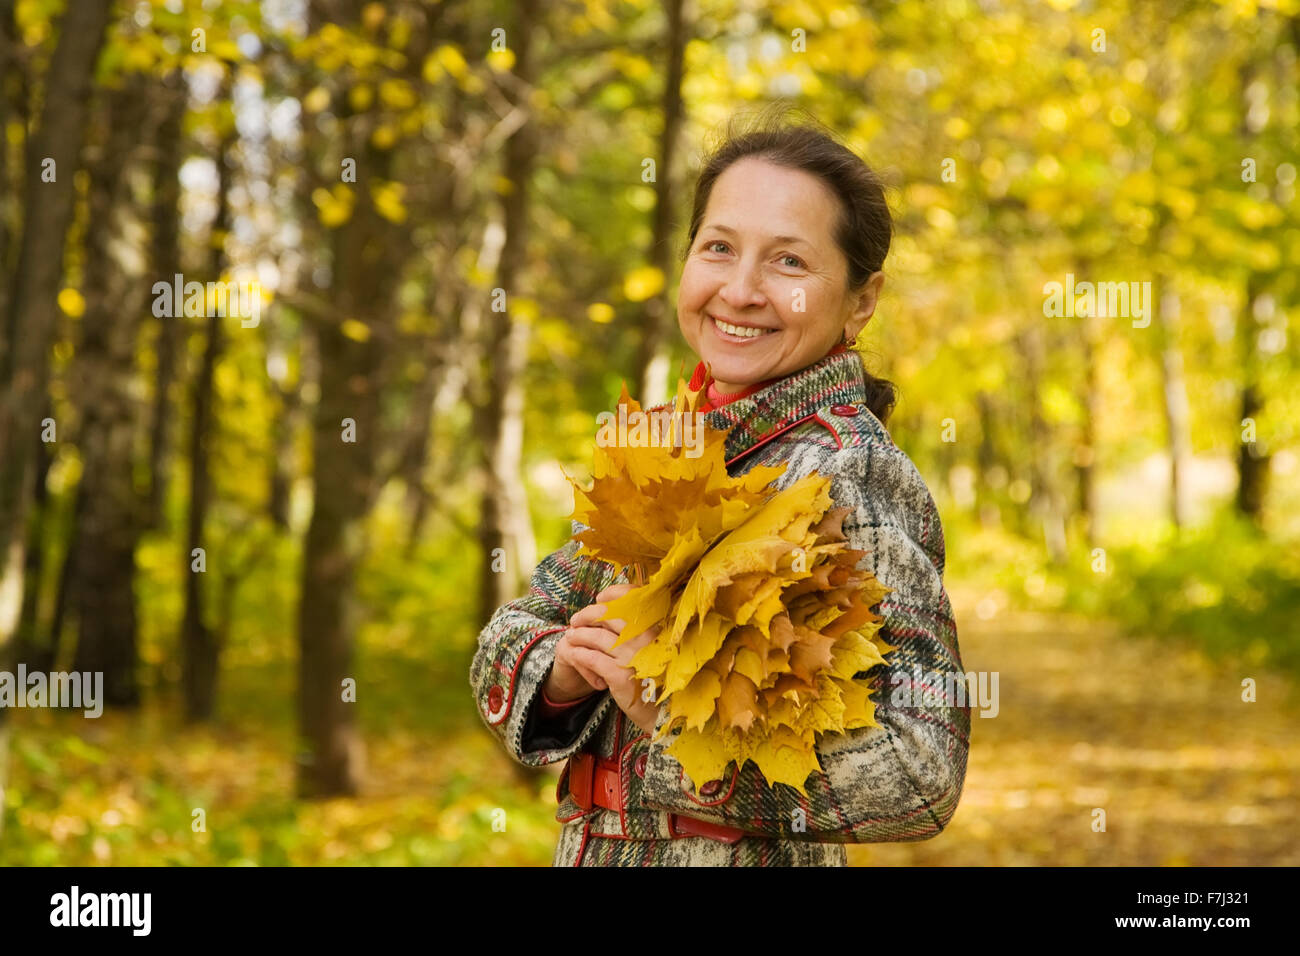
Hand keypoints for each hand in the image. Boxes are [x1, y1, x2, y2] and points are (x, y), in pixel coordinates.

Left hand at [556, 584, 661, 734]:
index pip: (633, 597)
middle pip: (609, 614)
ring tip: (571, 636)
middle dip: (588, 614)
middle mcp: (647, 638)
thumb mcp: (656, 646)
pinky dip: (581, 654)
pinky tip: (576, 654)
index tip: (600, 598)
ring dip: (580, 635)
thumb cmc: (658, 675)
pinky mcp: (620, 676)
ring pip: (597, 637)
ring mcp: (633, 656)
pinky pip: (592, 659)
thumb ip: (640, 627)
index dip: (613, 594)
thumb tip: (614, 607)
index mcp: (658, 626)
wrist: (665, 711)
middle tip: (576, 619)